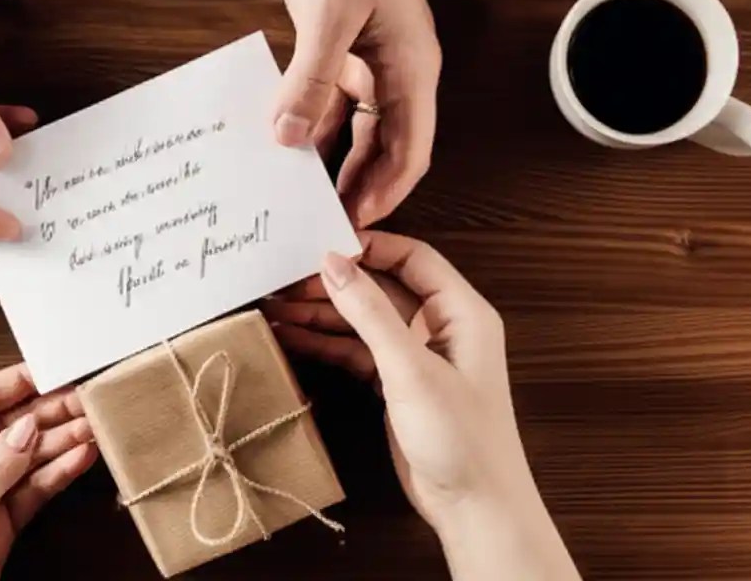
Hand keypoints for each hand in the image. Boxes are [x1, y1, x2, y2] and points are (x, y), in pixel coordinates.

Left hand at [0, 365, 96, 580]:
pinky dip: (58, 475)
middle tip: (86, 400)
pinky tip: (80, 459)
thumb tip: (23, 429)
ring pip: (26, 459)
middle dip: (47, 411)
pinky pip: (32, 492)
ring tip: (94, 426)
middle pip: (7, 428)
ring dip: (60, 441)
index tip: (51, 370)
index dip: (12, 383)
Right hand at [263, 232, 579, 579]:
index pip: (412, 257)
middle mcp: (442, 327)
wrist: (475, 508)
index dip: (366, 246)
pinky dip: (327, 344)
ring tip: (275, 308)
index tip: (318, 242)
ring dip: (323, 314)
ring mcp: (418, 357)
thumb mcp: (411, 369)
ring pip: (364, 320)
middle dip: (334, 283)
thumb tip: (332, 262)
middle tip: (283, 279)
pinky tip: (292, 339)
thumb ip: (370, 313)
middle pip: (381, 287)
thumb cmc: (460, 438)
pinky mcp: (399, 384)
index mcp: (461, 311)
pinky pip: (358, 351)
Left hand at [276, 0, 439, 226]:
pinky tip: (283, 142)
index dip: (386, 191)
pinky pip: (328, 100)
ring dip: (330, 158)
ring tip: (298, 193)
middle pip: (383, 148)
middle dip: (355, 186)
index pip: (410, 149)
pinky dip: (309, 122)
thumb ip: (311, 79)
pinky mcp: (342, 51)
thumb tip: (290, 137)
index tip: (353, 222)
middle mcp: (396, 74)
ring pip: (354, 129)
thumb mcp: (329, 14)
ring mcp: (370, 63)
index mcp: (411, 71)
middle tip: (319, 220)